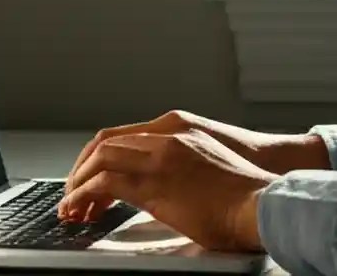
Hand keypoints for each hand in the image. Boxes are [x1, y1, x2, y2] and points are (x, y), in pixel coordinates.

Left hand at [65, 110, 328, 197]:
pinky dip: (84, 195)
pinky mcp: (155, 183)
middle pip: (104, 143)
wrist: (264, 199)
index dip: (98, 157)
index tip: (89, 178)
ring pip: (99, 159)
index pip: (121, 134)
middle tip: (73, 195)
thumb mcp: (207, 162)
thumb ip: (180, 164)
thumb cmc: (245, 188)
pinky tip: (79, 210)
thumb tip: (161, 187)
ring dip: (78, 183)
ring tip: (72, 207)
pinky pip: (104, 183)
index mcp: (176, 127)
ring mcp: (159, 156)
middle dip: (82, 169)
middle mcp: (164, 135)